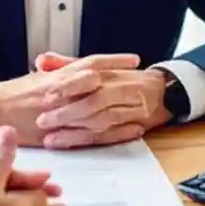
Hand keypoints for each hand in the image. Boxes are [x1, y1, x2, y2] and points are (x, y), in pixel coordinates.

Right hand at [0, 53, 141, 145]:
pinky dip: (116, 132)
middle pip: (100, 85)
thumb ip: (57, 70)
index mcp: (59, 76)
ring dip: (124, 106)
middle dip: (124, 82)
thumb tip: (72, 64)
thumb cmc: (15, 94)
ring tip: (147, 105)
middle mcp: (63, 92)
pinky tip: (133, 129)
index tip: (133, 59)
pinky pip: (95, 134)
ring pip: (100, 109)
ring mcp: (64, 114)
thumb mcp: (38, 77)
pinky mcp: (62, 134)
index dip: (113, 61)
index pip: (90, 64)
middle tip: (146, 81)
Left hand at [33, 52, 172, 148]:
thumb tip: (40, 60)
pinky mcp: (136, 125)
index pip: (87, 76)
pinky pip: (111, 135)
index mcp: (108, 72)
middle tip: (43, 120)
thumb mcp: (97, 67)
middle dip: (67, 112)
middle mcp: (120, 88)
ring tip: (51, 138)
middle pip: (94, 100)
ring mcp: (130, 107)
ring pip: (102, 120)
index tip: (47, 95)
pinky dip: (92, 140)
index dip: (67, 86)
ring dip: (75, 131)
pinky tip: (72, 144)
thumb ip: (67, 64)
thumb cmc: (123, 79)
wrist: (163, 90)